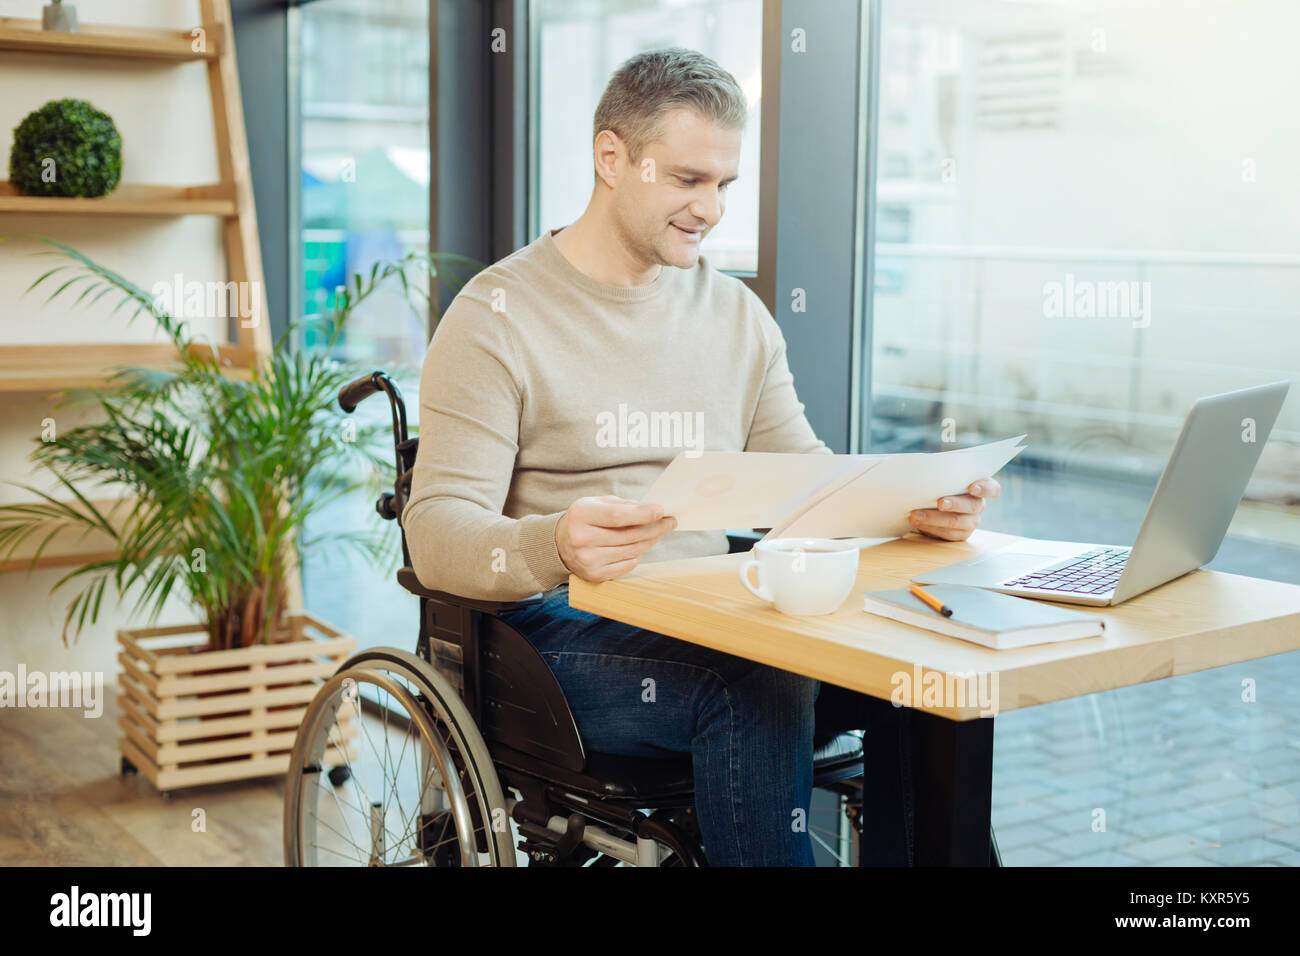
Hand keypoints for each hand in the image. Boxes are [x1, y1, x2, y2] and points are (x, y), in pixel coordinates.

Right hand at [556, 495, 677, 582]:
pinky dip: (637, 554)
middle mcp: (581, 539)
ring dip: (650, 541)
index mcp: (581, 515)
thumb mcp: (597, 503)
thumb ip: (623, 505)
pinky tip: (639, 546)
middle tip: (670, 521)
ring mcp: (588, 560)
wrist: (559, 544)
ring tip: (659, 532)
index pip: (617, 516)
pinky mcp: (594, 575)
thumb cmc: (585, 519)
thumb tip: (654, 510)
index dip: (642, 514)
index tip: (661, 511)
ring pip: (632, 551)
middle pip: (628, 535)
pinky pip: (627, 565)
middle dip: (655, 528)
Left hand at [908, 478, 999, 541]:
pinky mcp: (960, 534)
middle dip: (954, 504)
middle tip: (939, 503)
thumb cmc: (940, 484)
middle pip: (972, 506)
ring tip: (916, 515)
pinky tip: (918, 523)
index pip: (992, 488)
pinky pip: (948, 534)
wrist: (931, 503)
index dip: (984, 488)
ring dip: (934, 518)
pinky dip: (931, 528)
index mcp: (981, 487)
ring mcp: (971, 521)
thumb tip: (926, 469)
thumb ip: (944, 474)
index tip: (972, 487)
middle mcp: (979, 505)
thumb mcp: (944, 476)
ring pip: (957, 521)